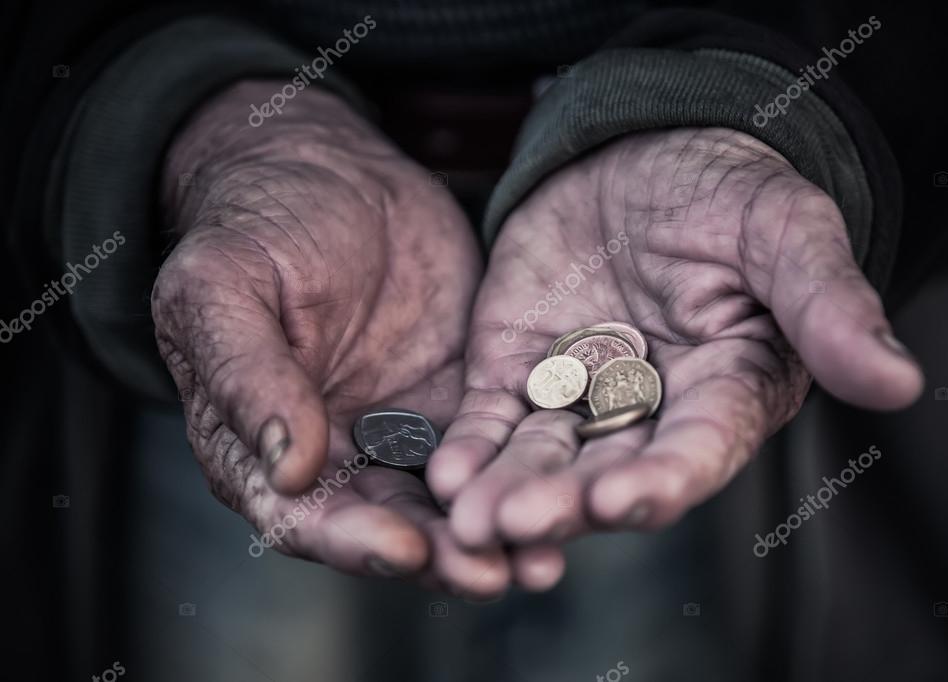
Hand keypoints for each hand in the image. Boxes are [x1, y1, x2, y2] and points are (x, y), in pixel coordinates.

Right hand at [153, 80, 560, 594]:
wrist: (327, 173)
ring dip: (493, 532)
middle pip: (389, 524)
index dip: (353, 540)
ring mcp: (404, 428)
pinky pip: (497, 445)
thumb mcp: (224, 289)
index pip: (303, 516)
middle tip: (493, 573)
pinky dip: (526, 473)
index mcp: (263, 446)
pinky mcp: (462, 397)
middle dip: (441, 554)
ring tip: (544, 559)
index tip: (406, 550)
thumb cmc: (254, 227)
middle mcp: (339, 454)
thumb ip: (249, 377)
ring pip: (451, 498)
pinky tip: (569, 491)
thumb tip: (291, 470)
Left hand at [428, 127, 922, 556]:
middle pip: (609, 470)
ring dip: (508, 491)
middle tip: (520, 522)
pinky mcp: (517, 370)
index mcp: (726, 389)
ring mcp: (578, 394)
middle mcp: (650, 410)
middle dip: (566, 501)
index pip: (700, 448)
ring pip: (543, 456)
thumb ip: (827, 305)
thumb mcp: (784, 231)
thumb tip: (899, 383)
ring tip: (470, 518)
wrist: (639, 154)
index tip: (625, 497)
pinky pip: (491, 417)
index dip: (665, 477)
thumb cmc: (727, 191)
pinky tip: (445, 473)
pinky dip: (469, 446)